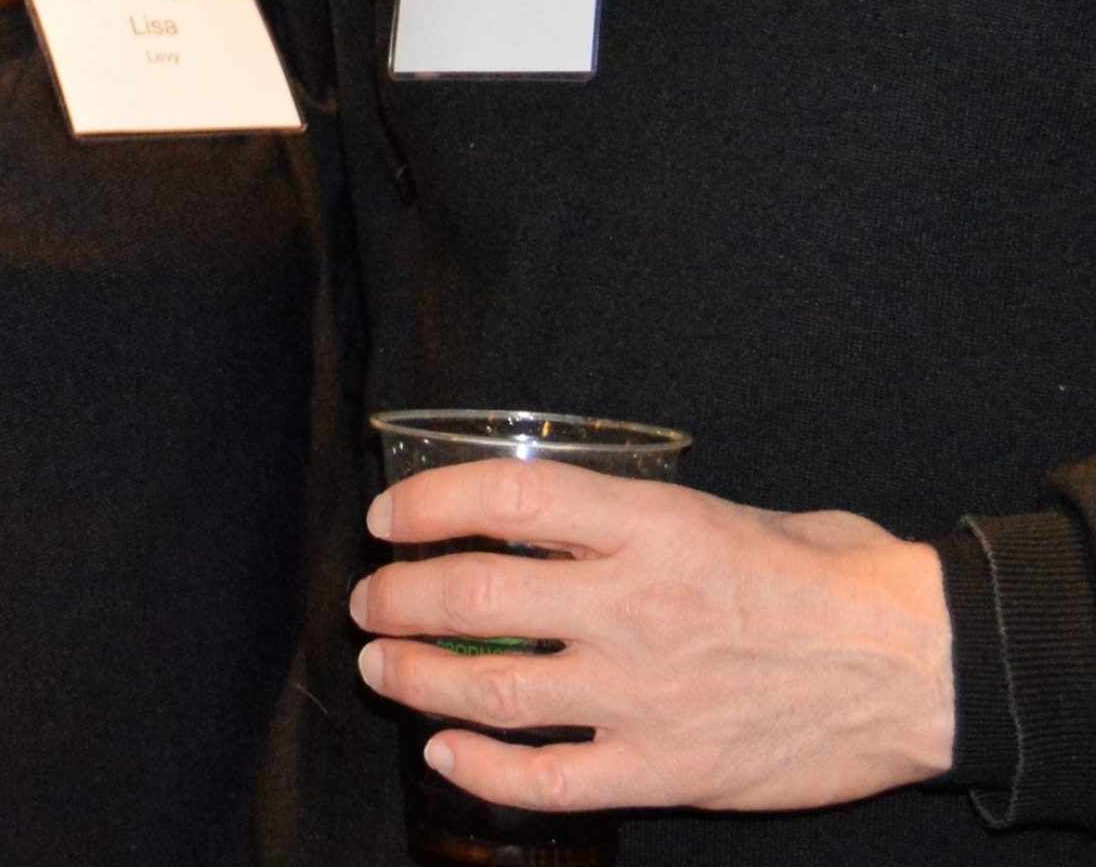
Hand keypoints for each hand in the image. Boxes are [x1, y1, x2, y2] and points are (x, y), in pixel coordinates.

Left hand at [347, 457, 953, 814]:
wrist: (911, 665)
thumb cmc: (817, 576)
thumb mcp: (716, 509)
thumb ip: (630, 514)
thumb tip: (548, 510)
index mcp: (646, 526)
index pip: (501, 500)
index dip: (427, 504)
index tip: (387, 515)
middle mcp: (633, 607)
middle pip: (475, 597)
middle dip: (400, 598)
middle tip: (369, 600)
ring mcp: (646, 695)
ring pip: (494, 691)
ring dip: (418, 681)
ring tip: (381, 668)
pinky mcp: (668, 770)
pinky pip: (551, 779)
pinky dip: (484, 771)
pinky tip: (446, 755)